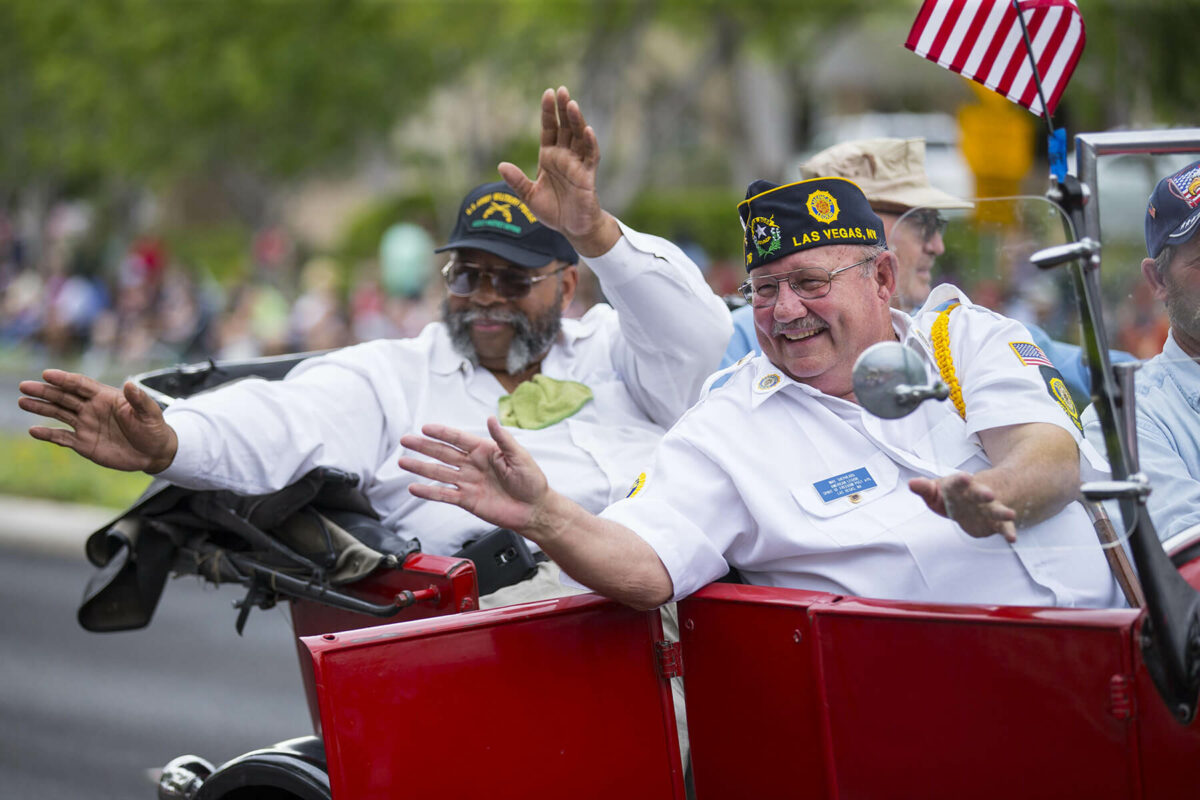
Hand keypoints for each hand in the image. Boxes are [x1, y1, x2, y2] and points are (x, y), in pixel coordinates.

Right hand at [18, 369, 177, 472]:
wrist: (154, 452)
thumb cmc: (154, 428)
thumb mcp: (150, 413)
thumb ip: (139, 400)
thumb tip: (130, 385)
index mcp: (106, 397)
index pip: (81, 385)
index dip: (65, 379)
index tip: (47, 374)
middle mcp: (92, 409)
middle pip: (64, 397)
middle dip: (45, 391)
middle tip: (24, 386)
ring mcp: (86, 425)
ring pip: (59, 413)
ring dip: (41, 408)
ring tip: (22, 401)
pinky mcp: (84, 443)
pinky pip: (62, 438)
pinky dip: (48, 434)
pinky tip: (34, 430)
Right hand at [399, 417, 549, 532]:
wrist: (534, 509)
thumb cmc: (531, 481)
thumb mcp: (519, 456)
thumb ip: (503, 439)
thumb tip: (491, 418)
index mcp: (485, 450)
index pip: (458, 438)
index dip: (441, 433)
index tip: (425, 428)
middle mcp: (472, 464)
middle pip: (443, 453)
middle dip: (424, 446)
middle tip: (405, 440)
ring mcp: (468, 482)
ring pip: (439, 472)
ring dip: (420, 467)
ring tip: (402, 462)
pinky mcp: (467, 500)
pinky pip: (444, 495)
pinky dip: (428, 492)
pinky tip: (414, 488)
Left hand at [498, 86, 619, 256]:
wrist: (571, 228)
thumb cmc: (552, 210)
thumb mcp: (528, 196)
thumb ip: (516, 181)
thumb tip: (501, 165)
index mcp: (549, 157)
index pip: (549, 129)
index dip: (548, 112)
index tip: (548, 93)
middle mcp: (564, 156)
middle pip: (565, 127)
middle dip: (563, 109)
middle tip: (562, 90)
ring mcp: (577, 164)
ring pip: (579, 137)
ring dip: (577, 121)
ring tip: (572, 104)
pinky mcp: (588, 176)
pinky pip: (591, 156)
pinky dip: (590, 143)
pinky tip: (588, 130)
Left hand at [909, 472, 1017, 542]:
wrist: (976, 501)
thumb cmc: (953, 496)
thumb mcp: (937, 491)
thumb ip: (925, 488)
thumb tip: (912, 484)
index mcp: (960, 487)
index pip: (958, 482)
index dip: (960, 480)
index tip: (964, 477)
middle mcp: (976, 496)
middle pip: (979, 494)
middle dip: (983, 493)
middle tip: (989, 493)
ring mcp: (987, 508)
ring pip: (996, 510)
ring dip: (1002, 512)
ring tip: (1010, 514)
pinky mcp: (995, 523)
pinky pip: (1003, 527)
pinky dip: (1008, 532)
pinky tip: (1013, 539)